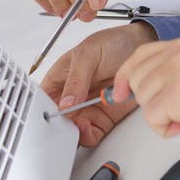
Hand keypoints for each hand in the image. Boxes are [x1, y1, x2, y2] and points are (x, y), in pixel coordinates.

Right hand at [40, 21, 156, 145]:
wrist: (141, 47)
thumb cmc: (112, 43)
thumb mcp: (89, 53)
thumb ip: (76, 78)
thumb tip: (65, 102)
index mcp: (60, 78)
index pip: (42, 98)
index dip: (39, 110)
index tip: (45, 117)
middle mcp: (71, 96)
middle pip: (56, 120)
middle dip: (57, 127)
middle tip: (62, 127)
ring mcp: (86, 108)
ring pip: (71, 130)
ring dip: (72, 133)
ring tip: (77, 126)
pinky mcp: (102, 118)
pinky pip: (90, 134)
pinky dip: (87, 136)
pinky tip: (87, 129)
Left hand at [113, 34, 179, 140]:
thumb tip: (165, 89)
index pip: (142, 54)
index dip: (126, 75)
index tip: (119, 92)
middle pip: (137, 78)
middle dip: (151, 100)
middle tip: (177, 111)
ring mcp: (177, 69)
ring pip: (144, 98)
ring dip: (163, 115)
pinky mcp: (177, 92)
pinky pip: (153, 117)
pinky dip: (167, 128)